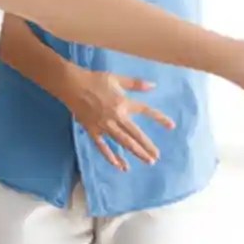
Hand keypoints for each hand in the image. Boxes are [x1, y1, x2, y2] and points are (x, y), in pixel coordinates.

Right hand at [57, 67, 173, 170]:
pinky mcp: (93, 130)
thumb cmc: (95, 80)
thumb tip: (154, 85)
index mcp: (124, 103)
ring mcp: (104, 125)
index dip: (159, 118)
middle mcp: (117, 117)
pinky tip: (118, 165)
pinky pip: (102, 146)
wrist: (72, 84)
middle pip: (135, 134)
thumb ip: (136, 84)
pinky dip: (110, 156)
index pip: (145, 111)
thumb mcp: (117, 78)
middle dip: (147, 146)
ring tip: (146, 161)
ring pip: (122, 142)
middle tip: (156, 157)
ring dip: (135, 153)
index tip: (171, 126)